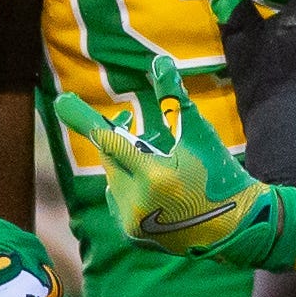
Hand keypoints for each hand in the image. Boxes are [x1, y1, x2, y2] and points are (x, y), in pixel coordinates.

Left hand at [55, 56, 282, 264]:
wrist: (235, 226)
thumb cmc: (218, 173)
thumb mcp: (198, 133)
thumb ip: (174, 99)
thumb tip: (160, 62)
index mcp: (154, 173)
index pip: (108, 139)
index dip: (83, 118)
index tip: (60, 101)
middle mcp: (138, 200)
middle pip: (111, 158)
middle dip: (119, 141)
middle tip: (129, 125)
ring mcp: (133, 220)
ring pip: (113, 179)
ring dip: (124, 166)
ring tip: (153, 164)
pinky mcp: (132, 234)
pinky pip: (118, 200)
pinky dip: (128, 189)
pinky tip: (154, 190)